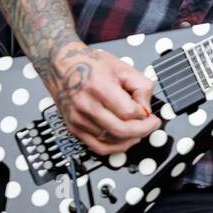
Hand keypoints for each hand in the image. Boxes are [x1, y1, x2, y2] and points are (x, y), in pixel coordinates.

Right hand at [41, 41, 161, 155]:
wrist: (61, 65)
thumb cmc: (89, 64)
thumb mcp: (123, 67)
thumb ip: (141, 87)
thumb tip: (147, 109)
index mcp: (99, 87)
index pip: (129, 112)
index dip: (145, 116)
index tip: (150, 114)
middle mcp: (86, 105)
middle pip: (121, 130)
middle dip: (142, 131)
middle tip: (151, 126)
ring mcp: (78, 119)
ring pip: (111, 142)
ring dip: (130, 139)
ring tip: (138, 131)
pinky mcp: (74, 128)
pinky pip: (98, 147)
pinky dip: (115, 147)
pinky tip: (124, 140)